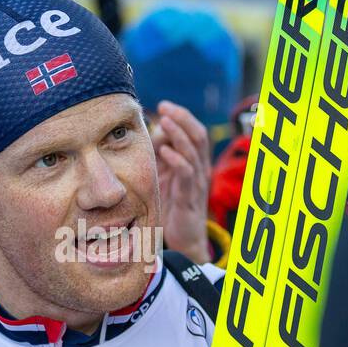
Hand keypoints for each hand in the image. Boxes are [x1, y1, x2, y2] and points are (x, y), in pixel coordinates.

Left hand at [152, 100, 212, 263]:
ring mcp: (196, 183)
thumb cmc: (170, 207)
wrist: (182, 241)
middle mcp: (199, 169)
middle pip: (198, 135)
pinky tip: (164, 152)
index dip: (181, 117)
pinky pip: (188, 175)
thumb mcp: (163, 177)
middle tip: (165, 107)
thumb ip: (158, 156)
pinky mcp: (189, 198)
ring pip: (193, 151)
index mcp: (194, 162)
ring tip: (164, 122)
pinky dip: (177, 160)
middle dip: (182, 119)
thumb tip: (148, 133)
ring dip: (178, 134)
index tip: (164, 105)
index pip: (194, 131)